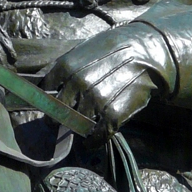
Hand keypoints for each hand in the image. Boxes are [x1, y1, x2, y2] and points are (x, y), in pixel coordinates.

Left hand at [43, 22, 175, 136]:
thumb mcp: (83, 50)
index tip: (48, 106)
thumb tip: (48, 84)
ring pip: (77, 123)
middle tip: (59, 121)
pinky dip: (93, 141)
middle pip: (57, 111)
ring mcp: (94, 100)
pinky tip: (90, 141)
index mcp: (66, 66)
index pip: (45, 91)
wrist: (145, 53)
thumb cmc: (113, 49)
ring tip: (81, 126)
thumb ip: (66, 67)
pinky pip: (97, 135)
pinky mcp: (113, 115)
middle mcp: (77, 84)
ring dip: (78, 127)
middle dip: (56, 119)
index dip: (46, 101)